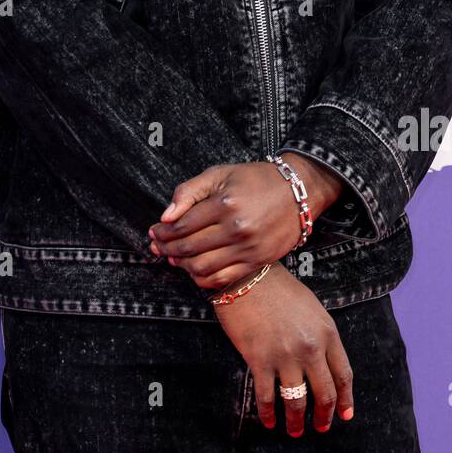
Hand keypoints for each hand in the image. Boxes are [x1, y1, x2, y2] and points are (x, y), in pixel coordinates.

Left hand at [147, 155, 345, 291]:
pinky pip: (222, 278)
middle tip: (157, 246)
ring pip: (203, 267)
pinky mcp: (258, 261)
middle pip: (190, 247)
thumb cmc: (255, 179)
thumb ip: (189, 191)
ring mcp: (248, 248)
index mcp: (225, 203)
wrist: (297, 192)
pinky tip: (194, 270)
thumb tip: (166, 216)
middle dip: (167, 248)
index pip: (182, 225)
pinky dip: (202, 279)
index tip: (154, 231)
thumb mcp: (220, 174)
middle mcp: (237, 228)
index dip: (163, 231)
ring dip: (182, 265)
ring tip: (173, 258)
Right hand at [212, 262, 354, 434]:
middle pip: (324, 393)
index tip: (346, 416)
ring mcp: (285, 356)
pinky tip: (269, 422)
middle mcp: (310, 348)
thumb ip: (321, 336)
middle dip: (324, 416)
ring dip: (297, 421)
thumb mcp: (312, 308)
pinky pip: (267, 397)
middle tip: (321, 428)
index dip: (346, 400)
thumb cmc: (280, 289)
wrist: (248, 276)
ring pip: (297, 401)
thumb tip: (323, 365)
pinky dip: (269, 414)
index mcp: (327, 333)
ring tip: (295, 431)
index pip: (343, 375)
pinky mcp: (260, 360)